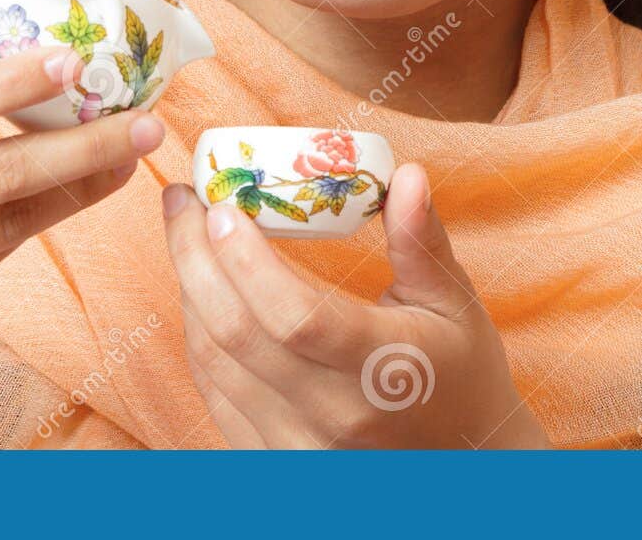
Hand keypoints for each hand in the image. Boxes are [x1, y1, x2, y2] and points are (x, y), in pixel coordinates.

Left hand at [161, 163, 548, 448]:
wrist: (460, 469)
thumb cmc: (460, 375)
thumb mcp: (454, 305)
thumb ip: (421, 240)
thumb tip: (407, 174)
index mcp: (384, 371)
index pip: (298, 318)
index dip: (248, 262)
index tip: (222, 207)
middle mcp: (333, 417)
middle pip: (236, 334)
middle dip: (194, 257)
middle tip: (181, 200)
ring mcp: (296, 447)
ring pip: (213, 362)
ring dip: (189, 289)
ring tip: (185, 232)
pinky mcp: (272, 459)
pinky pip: (214, 391)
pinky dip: (197, 333)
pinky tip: (198, 288)